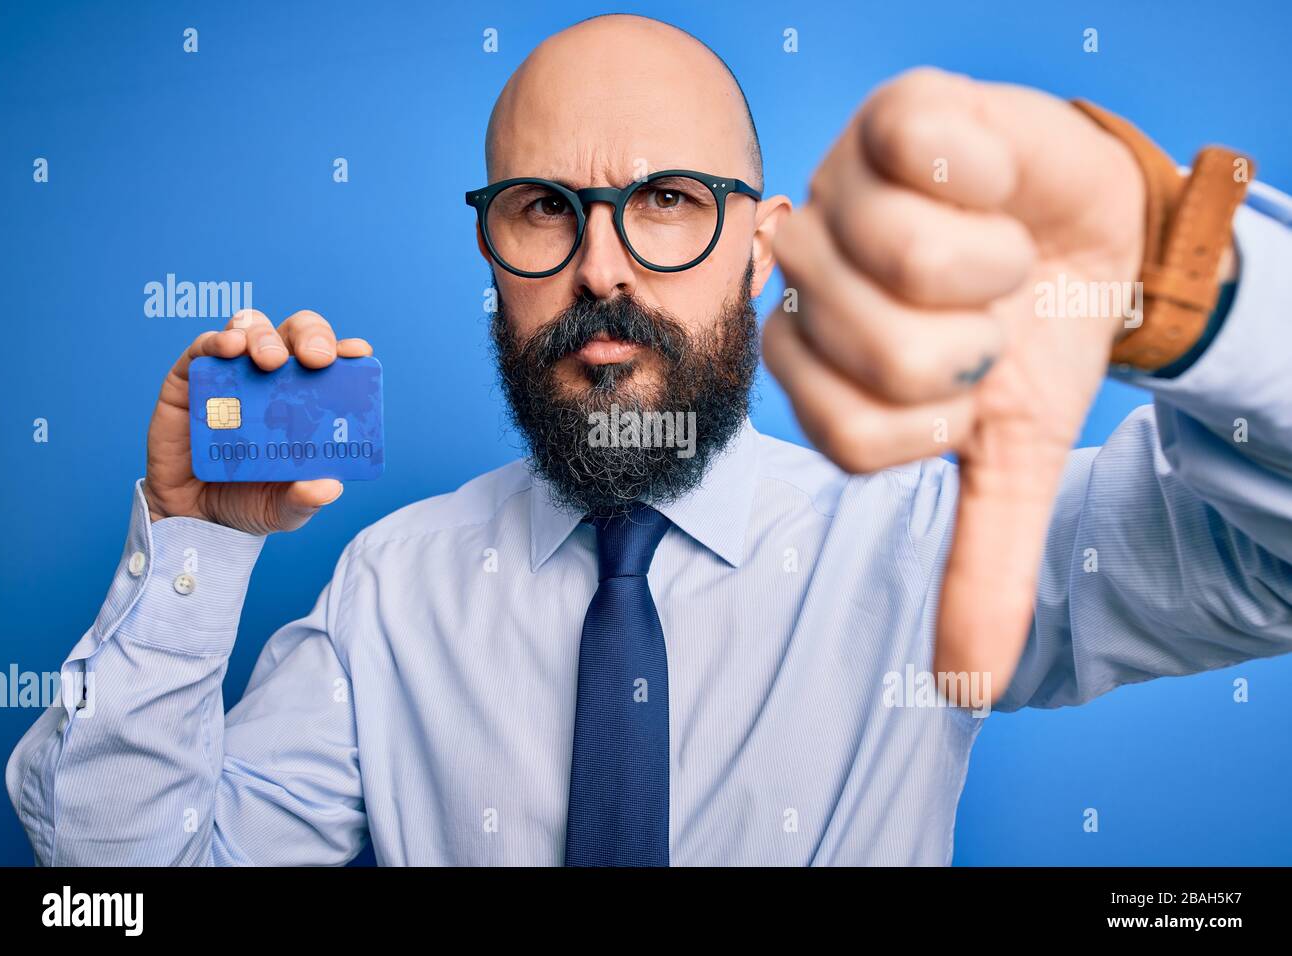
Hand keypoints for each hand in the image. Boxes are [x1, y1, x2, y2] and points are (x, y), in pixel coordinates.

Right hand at [143, 309, 373, 534]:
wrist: (192, 516)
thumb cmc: (247, 501)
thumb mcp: (283, 508)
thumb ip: (304, 499)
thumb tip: (329, 487)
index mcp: (308, 400)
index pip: (334, 363)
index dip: (347, 352)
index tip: (358, 354)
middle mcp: (275, 378)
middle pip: (298, 334)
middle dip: (311, 336)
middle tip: (316, 360)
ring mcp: (235, 372)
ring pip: (254, 328)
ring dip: (264, 336)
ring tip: (269, 361)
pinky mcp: (193, 376)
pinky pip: (205, 346)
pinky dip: (219, 340)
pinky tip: (231, 348)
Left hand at [763, 68, 1146, 699]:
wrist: (1093, 235)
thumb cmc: (1033, 342)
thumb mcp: (1012, 454)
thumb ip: (979, 562)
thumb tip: (966, 695)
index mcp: (817, 363)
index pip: (842, 434)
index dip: (933, 420)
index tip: (970, 383)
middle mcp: (806, 278)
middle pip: (869, 349)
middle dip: (971, 341)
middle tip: (986, 310)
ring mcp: (836, 190)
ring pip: (897, 254)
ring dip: (990, 264)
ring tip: (991, 244)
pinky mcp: (888, 113)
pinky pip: (921, 152)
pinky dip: (989, 176)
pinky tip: (987, 181)